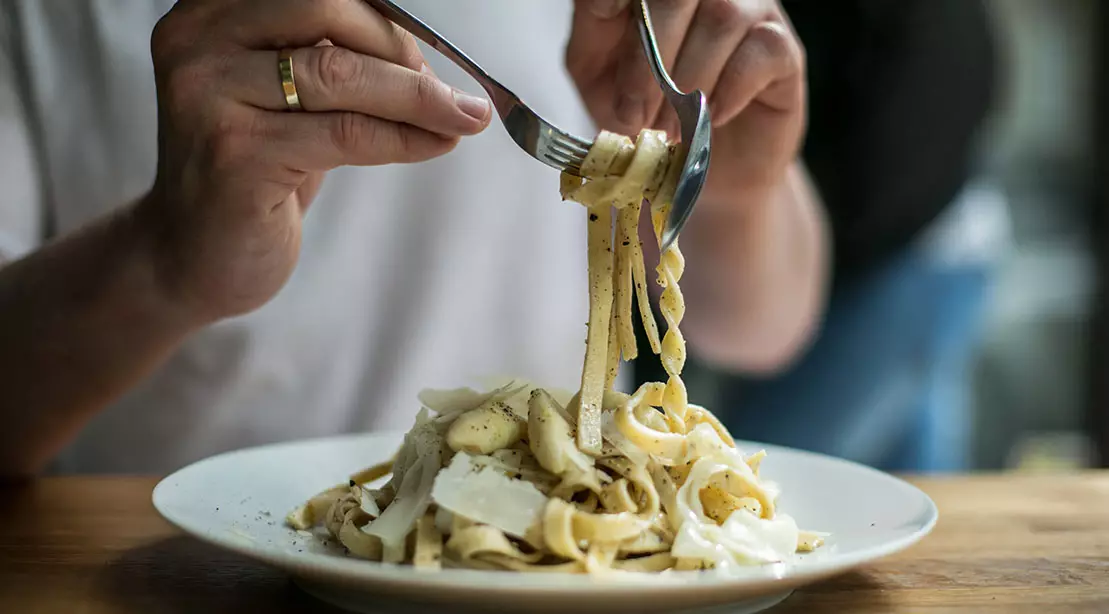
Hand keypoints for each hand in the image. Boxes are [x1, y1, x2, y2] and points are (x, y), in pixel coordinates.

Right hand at [141, 0, 491, 321]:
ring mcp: (209, 97)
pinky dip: (403, 138)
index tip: (428, 49)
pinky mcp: (236, 156)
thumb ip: (331, 59)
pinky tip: (435, 144)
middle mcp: (198, 43)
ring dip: (418, 98)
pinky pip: (346, 134)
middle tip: (447, 90)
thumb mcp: (284, 99)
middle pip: (327, 13)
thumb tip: (422, 50)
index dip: (381, 16)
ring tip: (463, 117)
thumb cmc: (248, 172)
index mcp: (209, 13)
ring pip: (341, 74)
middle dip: (403, 50)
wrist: (190, 255)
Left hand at [566, 0, 804, 208]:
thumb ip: (595, 31)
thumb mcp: (601, 76)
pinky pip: (762, 51)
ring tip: (669, 130)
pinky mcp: (783, 50)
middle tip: (634, 113)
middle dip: (649, 56)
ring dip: (687, 82)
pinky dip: (729, 90)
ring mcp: (752, 12)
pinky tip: (712, 119)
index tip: (604, 13)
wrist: (695, 170)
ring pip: (722, 19)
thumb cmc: (644, 114)